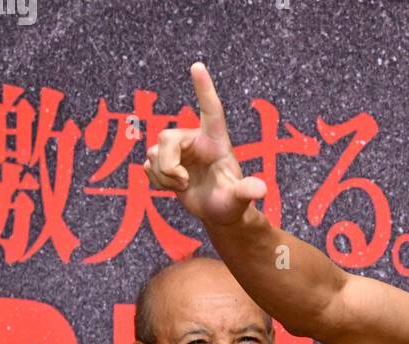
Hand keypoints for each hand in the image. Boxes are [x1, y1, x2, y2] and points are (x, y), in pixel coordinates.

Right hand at [142, 62, 266, 224]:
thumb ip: (247, 192)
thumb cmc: (232, 203)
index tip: (198, 65)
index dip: (204, 88)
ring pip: (153, 153)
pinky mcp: (164, 162)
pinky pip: (147, 165)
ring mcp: (178, 150)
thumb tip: (261, 190)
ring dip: (164, 177)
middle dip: (168, 165)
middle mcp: (194, 140)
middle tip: (183, 183)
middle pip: (166, 137)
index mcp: (215, 141)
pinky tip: (173, 187)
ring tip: (183, 186)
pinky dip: (157, 182)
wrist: (218, 214)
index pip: (211, 110)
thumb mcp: (239, 199)